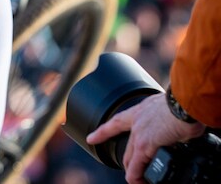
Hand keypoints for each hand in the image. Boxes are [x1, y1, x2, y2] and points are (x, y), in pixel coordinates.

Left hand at [85, 93, 205, 182]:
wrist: (187, 103)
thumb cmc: (187, 104)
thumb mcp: (174, 109)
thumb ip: (172, 119)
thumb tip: (183, 127)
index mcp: (142, 110)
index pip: (117, 121)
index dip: (103, 131)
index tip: (91, 138)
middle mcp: (136, 120)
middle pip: (126, 147)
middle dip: (128, 161)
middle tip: (133, 172)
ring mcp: (138, 133)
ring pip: (129, 159)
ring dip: (134, 172)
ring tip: (140, 181)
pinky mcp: (144, 145)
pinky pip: (136, 168)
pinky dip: (137, 178)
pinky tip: (140, 183)